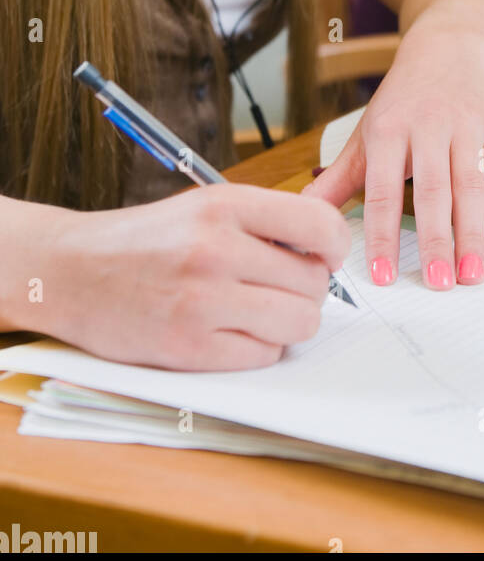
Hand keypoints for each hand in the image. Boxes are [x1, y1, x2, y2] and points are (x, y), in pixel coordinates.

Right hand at [46, 184, 348, 369]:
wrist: (71, 271)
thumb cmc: (147, 241)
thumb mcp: (204, 207)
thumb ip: (264, 222)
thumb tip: (328, 249)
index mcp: (225, 205)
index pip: (320, 225)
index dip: (334, 246)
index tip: (326, 255)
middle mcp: (215, 249)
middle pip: (314, 282)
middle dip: (306, 288)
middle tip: (278, 287)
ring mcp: (202, 300)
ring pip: (299, 322)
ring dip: (288, 323)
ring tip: (259, 311)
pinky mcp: (189, 347)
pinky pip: (265, 355)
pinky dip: (258, 349)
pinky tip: (232, 332)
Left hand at [304, 25, 483, 289]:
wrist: (449, 50)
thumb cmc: (404, 100)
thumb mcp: (367, 133)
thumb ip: (338, 179)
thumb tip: (302, 215)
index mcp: (389, 130)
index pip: (382, 190)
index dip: (383, 234)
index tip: (384, 275)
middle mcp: (429, 127)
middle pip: (433, 190)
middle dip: (437, 240)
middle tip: (438, 283)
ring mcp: (466, 129)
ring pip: (472, 188)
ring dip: (474, 235)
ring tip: (471, 275)